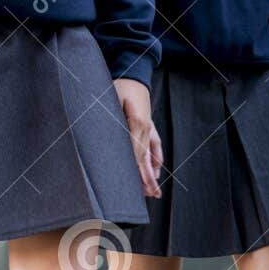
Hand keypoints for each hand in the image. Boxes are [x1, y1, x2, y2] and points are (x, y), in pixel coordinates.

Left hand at [114, 78, 161, 198]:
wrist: (134, 73)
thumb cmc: (120, 86)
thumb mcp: (112, 101)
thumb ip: (114, 121)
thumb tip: (111, 140)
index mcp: (138, 123)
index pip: (135, 153)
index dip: (136, 171)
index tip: (136, 187)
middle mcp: (146, 127)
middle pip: (145, 158)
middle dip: (147, 178)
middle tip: (151, 195)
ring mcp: (149, 127)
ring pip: (150, 154)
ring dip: (152, 173)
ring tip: (155, 191)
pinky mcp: (149, 126)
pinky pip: (155, 145)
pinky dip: (156, 159)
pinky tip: (156, 170)